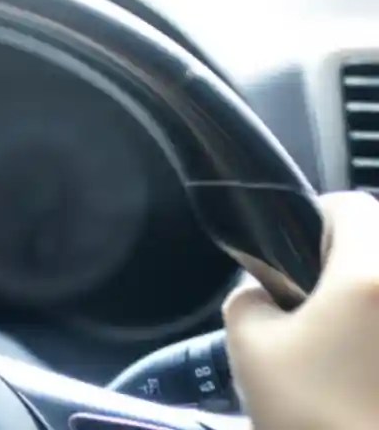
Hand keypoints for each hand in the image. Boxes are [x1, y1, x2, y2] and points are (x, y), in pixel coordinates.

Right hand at [224, 190, 378, 429]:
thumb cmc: (312, 417)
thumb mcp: (249, 349)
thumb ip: (248, 299)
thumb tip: (267, 293)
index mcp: (371, 272)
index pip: (349, 205)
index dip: (312, 223)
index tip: (293, 260)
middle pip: (377, 247)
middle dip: (347, 269)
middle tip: (317, 311)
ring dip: (369, 307)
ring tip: (348, 350)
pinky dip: (377, 343)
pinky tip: (368, 375)